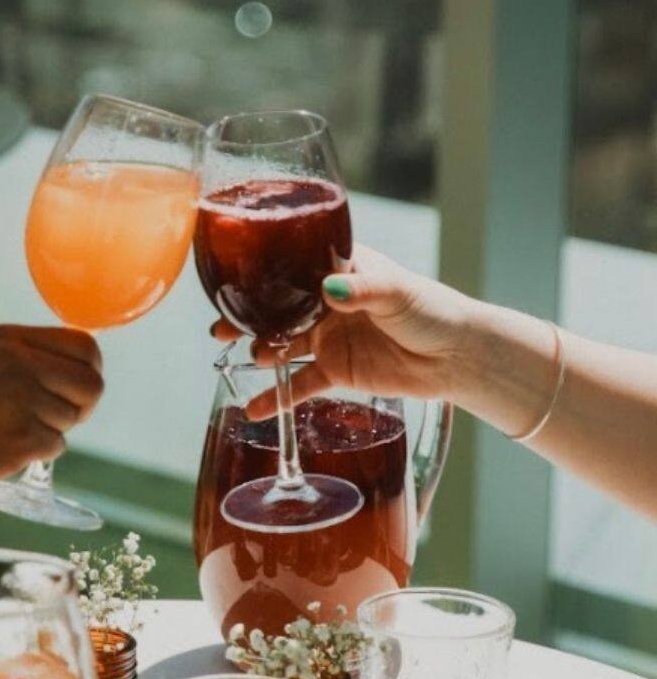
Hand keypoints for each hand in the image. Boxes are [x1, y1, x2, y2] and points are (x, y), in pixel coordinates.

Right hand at [0, 324, 104, 504]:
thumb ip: (30, 356)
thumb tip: (87, 364)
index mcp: (7, 338)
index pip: (83, 345)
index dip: (89, 369)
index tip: (74, 387)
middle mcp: (18, 363)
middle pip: (91, 382)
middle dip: (83, 404)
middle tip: (55, 416)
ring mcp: (21, 400)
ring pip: (73, 417)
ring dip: (51, 429)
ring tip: (8, 428)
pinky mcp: (23, 438)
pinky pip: (57, 445)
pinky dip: (37, 452)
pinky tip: (3, 446)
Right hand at [213, 245, 481, 418]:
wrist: (458, 357)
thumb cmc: (432, 311)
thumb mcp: (397, 293)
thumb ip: (361, 291)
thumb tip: (329, 290)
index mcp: (338, 271)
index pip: (291, 268)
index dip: (260, 277)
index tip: (233, 283)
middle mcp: (326, 303)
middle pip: (276, 309)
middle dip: (246, 318)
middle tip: (221, 329)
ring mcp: (328, 337)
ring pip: (282, 344)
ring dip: (261, 351)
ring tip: (256, 358)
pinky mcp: (336, 371)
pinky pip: (299, 384)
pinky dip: (277, 397)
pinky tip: (253, 410)